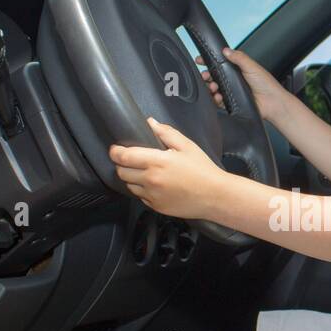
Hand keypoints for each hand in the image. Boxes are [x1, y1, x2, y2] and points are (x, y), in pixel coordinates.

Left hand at [109, 117, 228, 219]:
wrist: (215, 196)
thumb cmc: (203, 170)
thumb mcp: (187, 146)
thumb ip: (166, 133)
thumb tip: (150, 123)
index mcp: (157, 162)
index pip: (124, 157)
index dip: (115, 152)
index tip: (115, 149)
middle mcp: (150, 180)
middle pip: (121, 172)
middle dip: (122, 165)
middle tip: (131, 160)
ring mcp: (152, 196)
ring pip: (129, 186)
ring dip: (132, 178)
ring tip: (144, 173)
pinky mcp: (156, 207)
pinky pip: (141, 197)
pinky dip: (143, 190)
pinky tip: (155, 185)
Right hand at [195, 47, 289, 124]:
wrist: (273, 103)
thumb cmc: (267, 84)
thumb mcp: (252, 66)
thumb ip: (239, 58)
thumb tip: (226, 50)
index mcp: (237, 70)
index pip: (219, 64)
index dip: (208, 62)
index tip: (199, 60)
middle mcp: (232, 81)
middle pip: (213, 77)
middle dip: (206, 76)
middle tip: (205, 75)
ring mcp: (231, 93)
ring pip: (213, 90)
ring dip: (209, 87)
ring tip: (213, 87)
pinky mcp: (231, 104)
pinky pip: (218, 102)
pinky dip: (215, 100)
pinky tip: (217, 97)